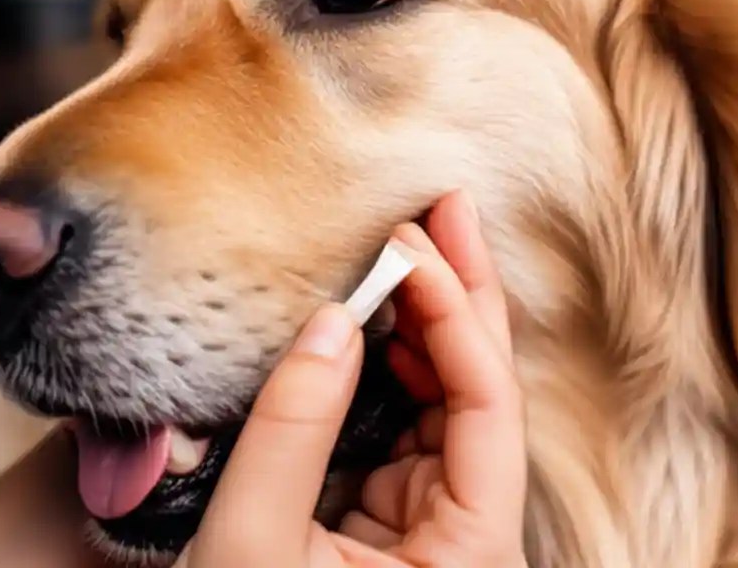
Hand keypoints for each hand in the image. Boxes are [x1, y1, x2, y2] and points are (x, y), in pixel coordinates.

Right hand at [178, 191, 527, 567]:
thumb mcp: (250, 548)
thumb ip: (291, 430)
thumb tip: (334, 317)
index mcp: (470, 552)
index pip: (487, 407)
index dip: (453, 315)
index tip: (407, 244)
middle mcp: (466, 529)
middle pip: (482, 389)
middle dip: (462, 293)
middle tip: (444, 205)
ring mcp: (430, 517)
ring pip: (446, 396)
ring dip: (426, 315)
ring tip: (413, 237)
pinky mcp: (389, 512)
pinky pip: (402, 419)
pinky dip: (387, 359)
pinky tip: (376, 307)